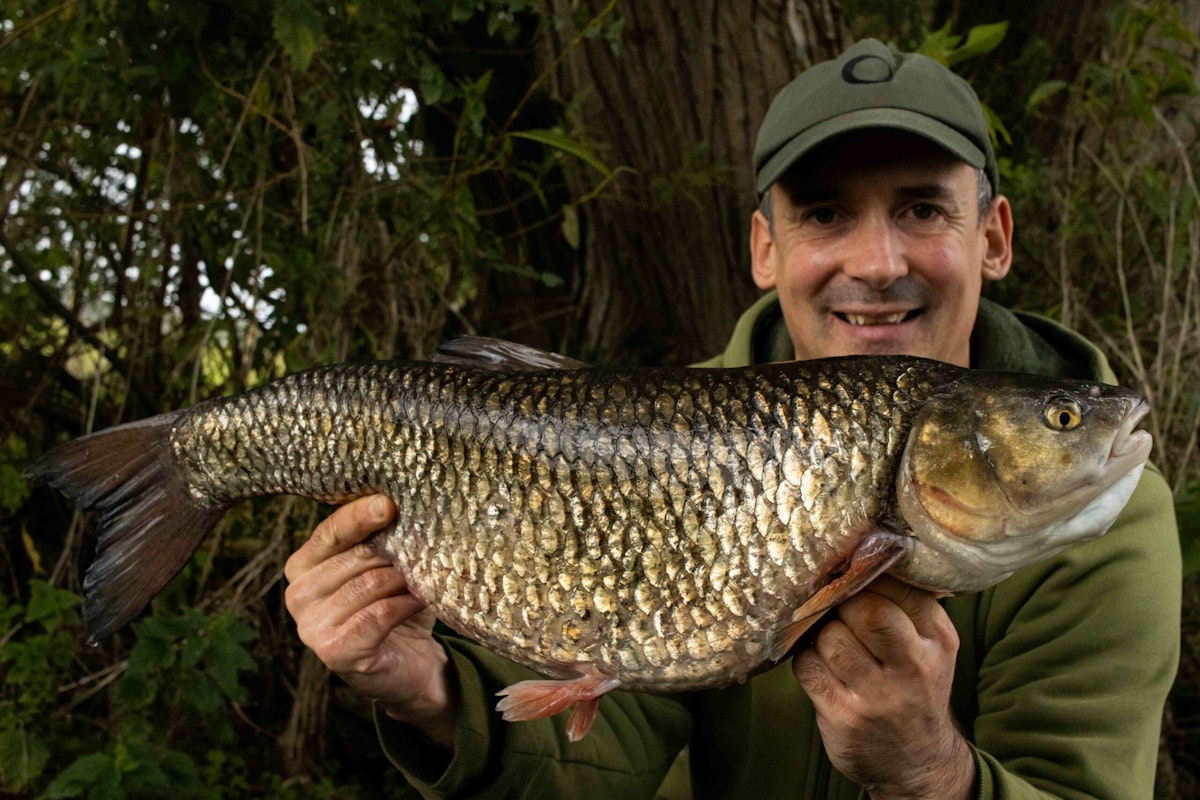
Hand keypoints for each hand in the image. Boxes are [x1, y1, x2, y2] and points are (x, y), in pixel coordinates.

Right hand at [284, 495, 458, 748]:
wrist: (411, 663)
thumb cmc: (396, 603)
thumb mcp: (387, 563)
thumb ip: (382, 536)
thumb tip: (395, 503)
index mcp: (303, 565)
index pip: (330, 532)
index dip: (359, 516)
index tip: (389, 504)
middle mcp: (298, 594)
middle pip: (354, 557)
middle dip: (396, 553)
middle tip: (426, 554)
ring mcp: (310, 626)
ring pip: (368, 584)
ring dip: (404, 580)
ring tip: (424, 580)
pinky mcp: (333, 652)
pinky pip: (376, 615)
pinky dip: (404, 605)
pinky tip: (417, 602)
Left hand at [792, 576, 973, 799]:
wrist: (920, 763)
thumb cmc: (916, 687)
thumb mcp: (931, 645)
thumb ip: (906, 601)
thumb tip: (863, 549)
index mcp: (937, 639)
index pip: (896, 586)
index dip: (863, 574)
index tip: (847, 571)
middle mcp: (913, 666)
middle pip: (864, 609)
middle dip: (841, 601)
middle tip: (834, 605)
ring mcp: (877, 695)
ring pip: (830, 636)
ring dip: (821, 633)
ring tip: (830, 641)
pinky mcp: (843, 716)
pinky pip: (807, 666)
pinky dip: (805, 659)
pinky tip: (819, 665)